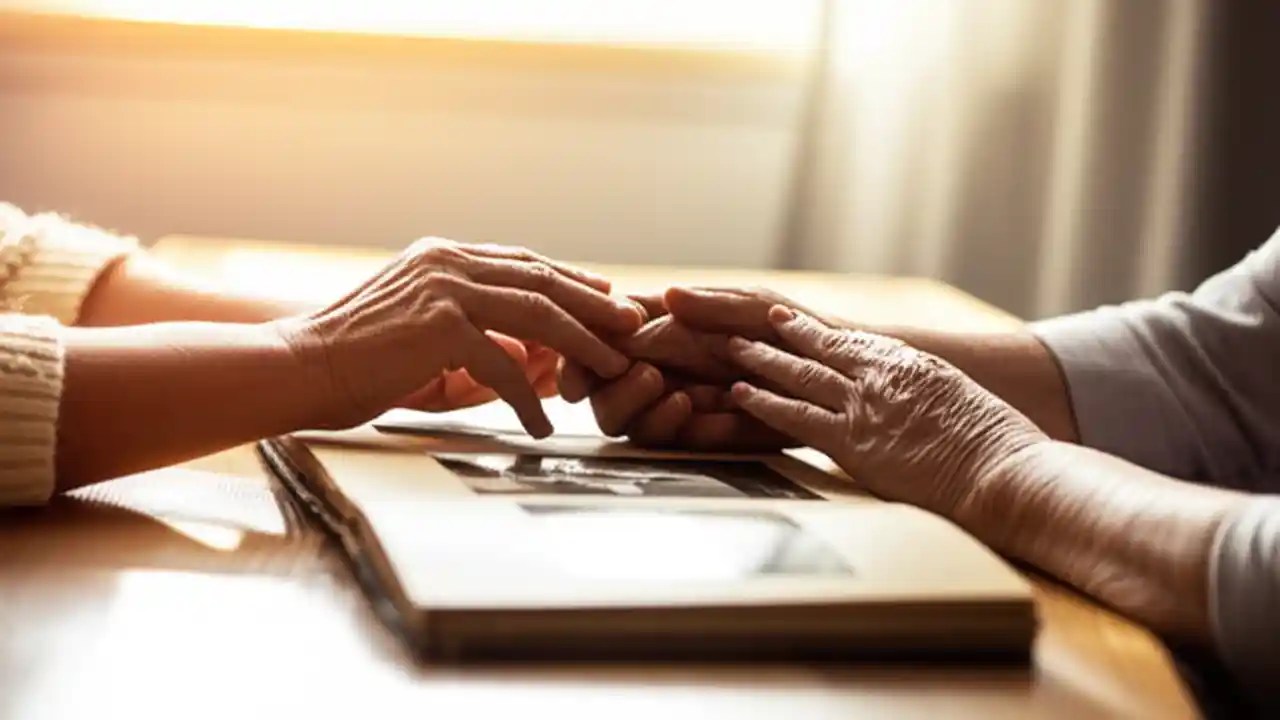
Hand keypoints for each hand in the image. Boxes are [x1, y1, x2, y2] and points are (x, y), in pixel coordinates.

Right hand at [275, 238, 641, 433]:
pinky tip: (542, 425)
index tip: (608, 299)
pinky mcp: (441, 326)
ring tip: (612, 370)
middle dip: (594, 304)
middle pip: (542, 279)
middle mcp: (448, 262)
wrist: (297, 368)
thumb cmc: (355, 360)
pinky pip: (504, 366)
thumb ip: (478, 340)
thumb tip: (533, 361)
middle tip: (633, 325)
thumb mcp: (424, 338)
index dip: (572, 280)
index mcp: (444, 257)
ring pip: (537, 313)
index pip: (525, 263)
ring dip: (582, 343)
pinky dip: (527, 399)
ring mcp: (446, 289)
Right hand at [559, 286, 830, 448]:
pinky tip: (722, 416)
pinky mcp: (708, 439)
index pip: (603, 346)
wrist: (842, 375)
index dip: (581, 361)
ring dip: (650, 415)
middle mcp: (661, 371)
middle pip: (605, 395)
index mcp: (660, 331)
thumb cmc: (797, 328)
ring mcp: (681, 408)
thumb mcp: (756, 307)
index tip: (579, 372)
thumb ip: (712, 307)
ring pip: (635, 426)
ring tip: (682, 398)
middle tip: (650, 376)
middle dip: (618, 391)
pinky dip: (700, 431)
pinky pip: (686, 444)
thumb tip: (666, 296)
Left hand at [727, 306, 1046, 513]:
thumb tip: (920, 408)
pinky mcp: (849, 442)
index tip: (791, 320)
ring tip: (730, 347)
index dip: (816, 332)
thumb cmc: (996, 448)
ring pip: (798, 374)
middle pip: (818, 348)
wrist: (1000, 472)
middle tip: (751, 323)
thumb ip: (928, 397)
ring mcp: (862, 407)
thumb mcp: (961, 404)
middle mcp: (880, 376)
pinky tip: (739, 393)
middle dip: (780, 334)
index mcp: (910, 364)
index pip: (852, 342)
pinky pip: (794, 417)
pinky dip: (763, 402)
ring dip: (760, 358)